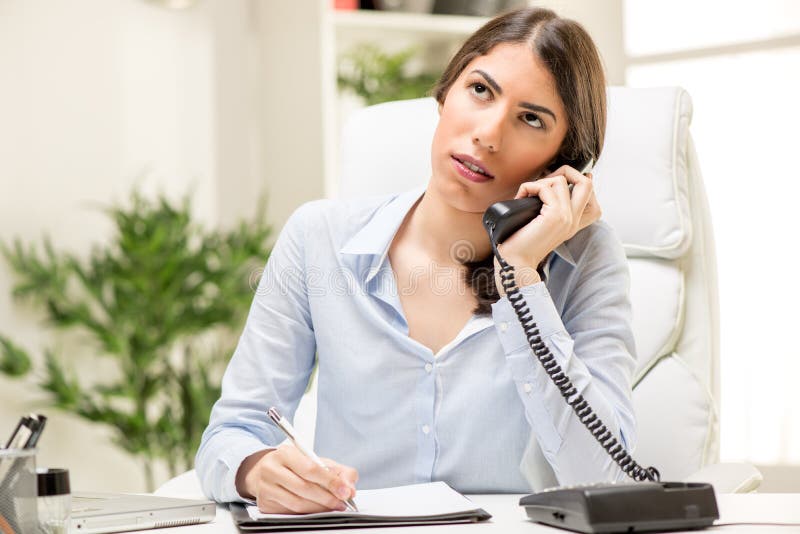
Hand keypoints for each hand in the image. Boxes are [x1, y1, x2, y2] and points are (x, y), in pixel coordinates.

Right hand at [236, 443, 358, 513]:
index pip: (311, 469)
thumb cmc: (293, 465)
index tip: (346, 491)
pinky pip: (290, 512)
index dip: (331, 481)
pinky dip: (307, 513)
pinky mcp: (264, 504)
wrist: (263, 471)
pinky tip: (317, 509)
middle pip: (304, 488)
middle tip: (342, 502)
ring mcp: (265, 488)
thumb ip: (337, 470)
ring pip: (297, 503)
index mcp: (285, 453)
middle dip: (327, 498)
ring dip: (319, 508)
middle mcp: (271, 469)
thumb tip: (350, 487)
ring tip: (332, 506)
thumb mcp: (314, 460)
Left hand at [493, 165, 600, 294]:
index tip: (561, 182)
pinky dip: (529, 187)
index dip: (580, 185)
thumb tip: (554, 184)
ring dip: (540, 182)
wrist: (516, 262)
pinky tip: (520, 198)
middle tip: (546, 180)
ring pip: (561, 180)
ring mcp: (566, 217)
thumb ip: (551, 208)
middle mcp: (573, 221)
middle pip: (587, 183)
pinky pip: (545, 187)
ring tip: (527, 194)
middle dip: (567, 172)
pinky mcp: (555, 215)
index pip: (593, 201)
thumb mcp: (541, 223)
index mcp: (572, 224)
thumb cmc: (522, 243)